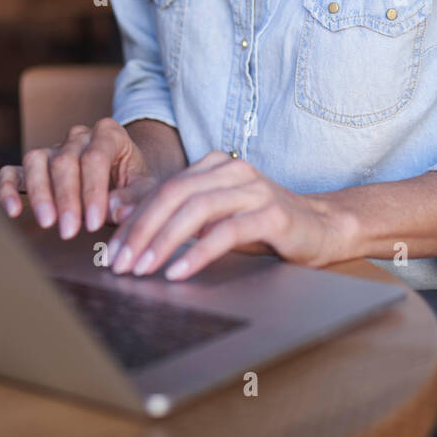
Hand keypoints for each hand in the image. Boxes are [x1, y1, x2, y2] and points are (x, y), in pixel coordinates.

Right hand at [0, 118, 159, 238]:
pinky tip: (13, 211)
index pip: (95, 158)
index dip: (93, 192)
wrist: (125, 172)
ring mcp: (54, 148)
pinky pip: (14, 170)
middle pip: (65, 161)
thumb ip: (133, 198)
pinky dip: (9, 189)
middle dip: (66, 199)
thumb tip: (115, 211)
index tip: (94, 223)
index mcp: (109, 134)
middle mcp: (79, 136)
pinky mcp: (36, 165)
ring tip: (47, 222)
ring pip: (36, 161)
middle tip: (70, 231)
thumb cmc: (135, 180)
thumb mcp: (145, 187)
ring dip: (40, 194)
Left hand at [104, 150, 348, 279]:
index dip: (134, 220)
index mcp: (214, 165)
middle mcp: (231, 170)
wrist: (324, 227)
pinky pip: (227, 231)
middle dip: (141, 229)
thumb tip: (120, 212)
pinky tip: (179, 271)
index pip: (162, 189)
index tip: (111, 251)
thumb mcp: (214, 216)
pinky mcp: (272, 214)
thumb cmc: (264, 225)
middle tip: (119, 262)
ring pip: (196, 209)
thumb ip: (174, 211)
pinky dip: (199, 253)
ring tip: (142, 268)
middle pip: (174, 194)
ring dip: (164, 241)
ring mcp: (253, 190)